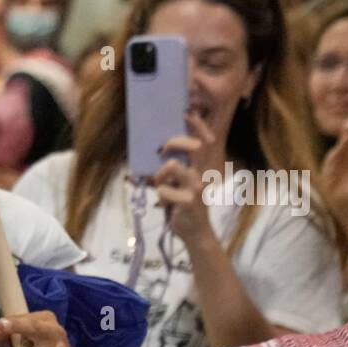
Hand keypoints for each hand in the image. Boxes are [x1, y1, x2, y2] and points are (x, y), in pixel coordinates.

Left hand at [152, 110, 215, 247]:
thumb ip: (167, 172)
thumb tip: (144, 163)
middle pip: (194, 146)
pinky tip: (165, 204)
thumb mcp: (176, 186)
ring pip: (172, 166)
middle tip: (162, 150)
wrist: (195, 233)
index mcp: (200, 168)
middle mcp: (202, 173)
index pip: (204, 140)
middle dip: (175, 142)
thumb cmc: (183, 207)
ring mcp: (197, 187)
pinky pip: (163, 190)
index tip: (186, 112)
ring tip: (161, 186)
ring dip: (160, 174)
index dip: (197, 125)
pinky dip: (159, 196)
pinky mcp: (189, 201)